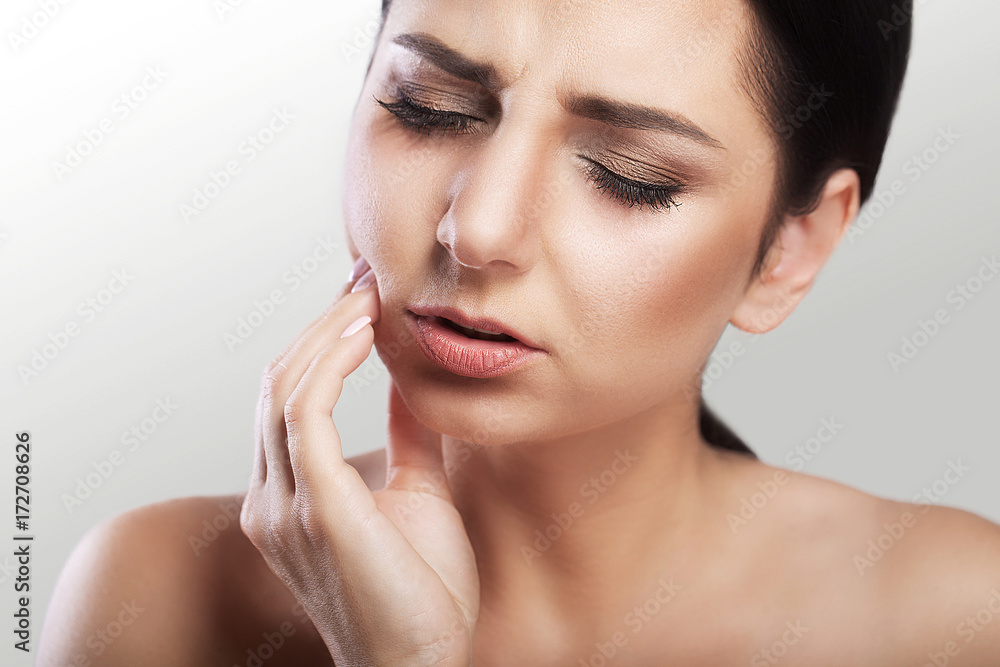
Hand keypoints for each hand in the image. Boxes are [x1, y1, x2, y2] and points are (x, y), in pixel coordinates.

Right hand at [240, 257, 479, 666]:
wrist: (424, 664)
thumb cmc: (422, 593)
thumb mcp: (418, 494)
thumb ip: (408, 440)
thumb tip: (414, 383)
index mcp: (289, 497)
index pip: (289, 398)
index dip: (320, 342)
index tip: (362, 298)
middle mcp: (273, 498)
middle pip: (279, 383)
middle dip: (322, 323)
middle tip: (366, 276)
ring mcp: (285, 505)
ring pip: (286, 389)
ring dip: (326, 332)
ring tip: (368, 293)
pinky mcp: (315, 509)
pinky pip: (306, 415)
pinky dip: (330, 365)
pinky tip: (363, 333)